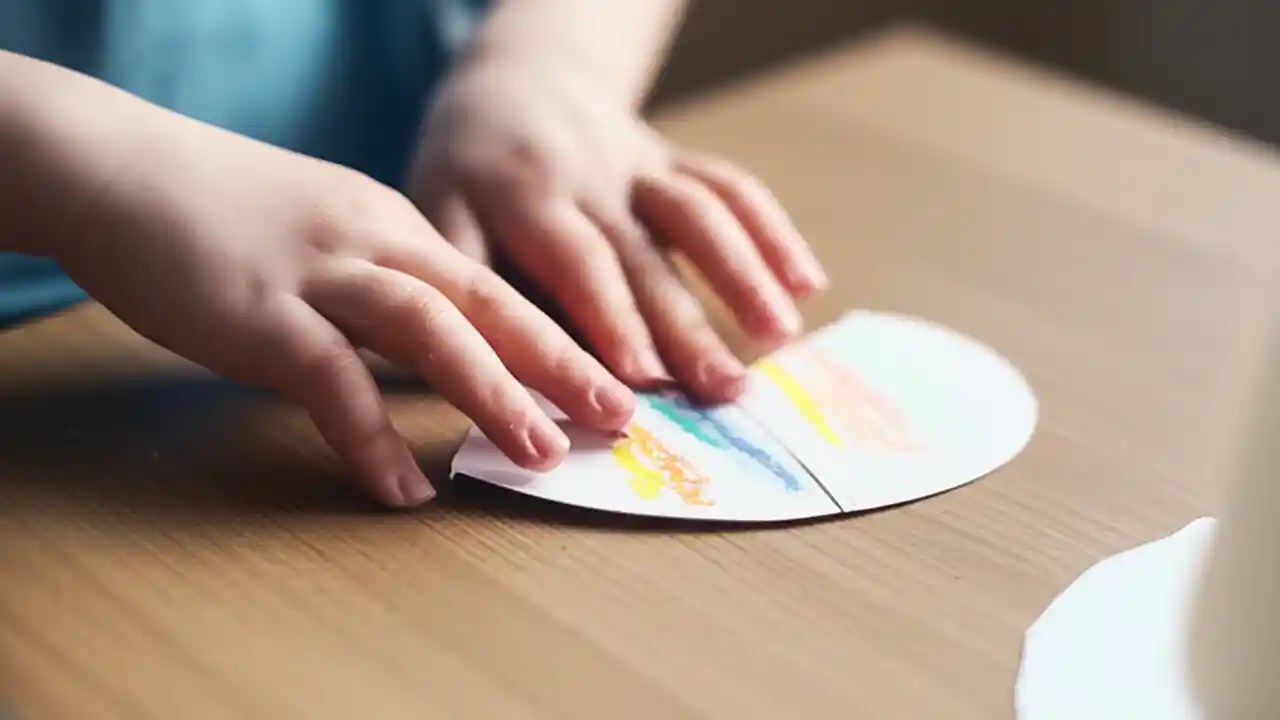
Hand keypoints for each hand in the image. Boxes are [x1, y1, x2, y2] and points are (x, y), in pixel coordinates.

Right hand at [52, 105, 634, 506]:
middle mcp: (373, 242)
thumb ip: (384, 287)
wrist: (118, 170)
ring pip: (429, 328)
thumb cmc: (225, 214)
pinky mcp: (258, 313)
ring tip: (541, 454)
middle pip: (489, 302)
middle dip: (561, 364)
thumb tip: (438, 353)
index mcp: (396, 227)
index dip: (560, 338)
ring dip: (492, 394)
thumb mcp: (328, 234)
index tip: (614, 381)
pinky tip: (404, 489)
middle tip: (619, 417)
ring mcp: (317, 274)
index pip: (497, 287)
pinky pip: (330, 380)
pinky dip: (371, 439)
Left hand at [409, 58, 826, 403]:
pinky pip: (730, 186)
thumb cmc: (467, 173)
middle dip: (688, 323)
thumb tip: (483, 367)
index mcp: (525, 197)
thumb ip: (466, 281)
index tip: (641, 382)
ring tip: (783, 337)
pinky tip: (808, 284)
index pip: (576, 263)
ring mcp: (640, 165)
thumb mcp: (438, 213)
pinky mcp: (675, 161)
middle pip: (647, 254)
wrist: (514, 83)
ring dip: (745, 275)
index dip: (610, 321)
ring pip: (700, 215)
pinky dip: (771, 232)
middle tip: (723, 388)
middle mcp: (591, 179)